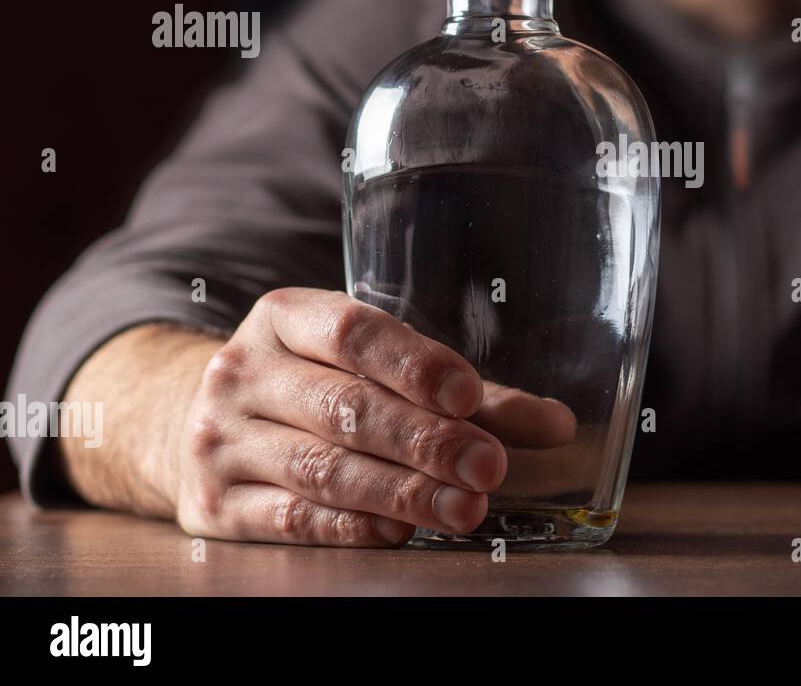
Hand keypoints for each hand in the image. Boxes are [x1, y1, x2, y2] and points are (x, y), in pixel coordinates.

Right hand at [175, 288, 575, 545]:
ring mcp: (218, 439)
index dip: (414, 364)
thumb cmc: (315, 386)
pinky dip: (355, 526)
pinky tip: (403, 530)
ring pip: (323, 469)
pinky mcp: (213, 504)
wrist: (196, 423)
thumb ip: (468, 395)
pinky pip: (293, 519)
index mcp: (285, 317)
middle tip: (489, 466)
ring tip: (466, 507)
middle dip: (427, 441)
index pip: (351, 333)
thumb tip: (557, 426)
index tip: (469, 396)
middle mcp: (242, 371)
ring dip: (403, 492)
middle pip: (345, 408)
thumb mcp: (373, 368)